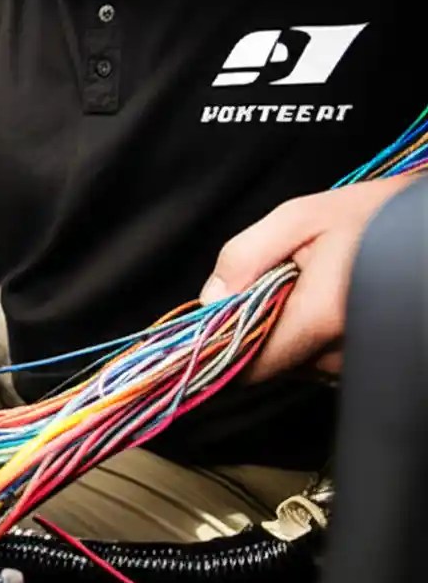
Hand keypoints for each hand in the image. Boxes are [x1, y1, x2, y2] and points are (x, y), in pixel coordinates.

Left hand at [200, 175, 419, 381]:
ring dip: (288, 332)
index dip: (223, 345)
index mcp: (321, 316)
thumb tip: (210, 300)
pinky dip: (313, 338)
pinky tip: (330, 304)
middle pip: (270, 364)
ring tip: (313, 288)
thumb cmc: (373, 216)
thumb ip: (246, 255)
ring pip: (295, 364)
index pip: (249, 364)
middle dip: (260, 328)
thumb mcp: (301, 217)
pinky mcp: (370, 366)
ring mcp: (360, 365)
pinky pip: (321, 362)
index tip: (215, 320)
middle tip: (282, 283)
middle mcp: (343, 353)